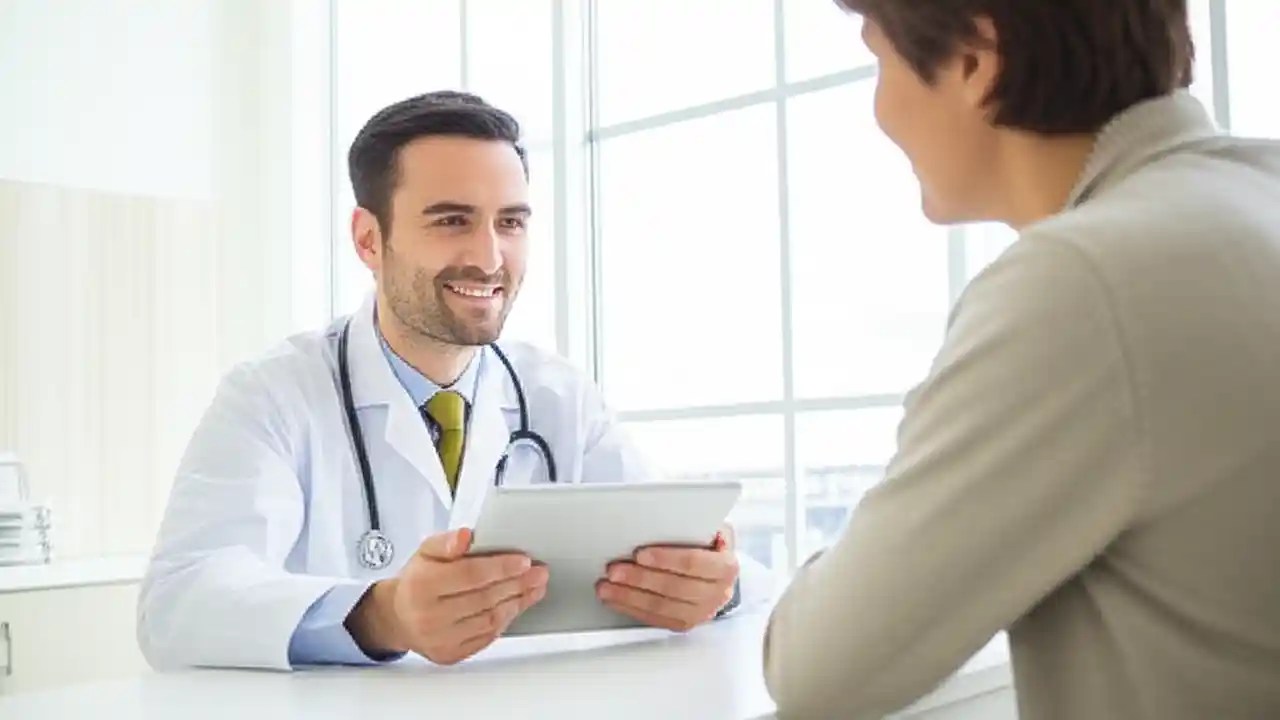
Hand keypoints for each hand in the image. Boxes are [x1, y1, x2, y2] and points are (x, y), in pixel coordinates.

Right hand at [346, 528, 548, 664]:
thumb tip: (466, 536)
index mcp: (422, 585)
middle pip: (484, 598)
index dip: (501, 567)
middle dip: (517, 584)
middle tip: (539, 573)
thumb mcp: (426, 552)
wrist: (399, 616)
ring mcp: (440, 639)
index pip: (470, 575)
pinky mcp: (450, 654)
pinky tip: (516, 605)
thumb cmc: (417, 581)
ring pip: (490, 620)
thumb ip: (447, 541)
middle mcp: (429, 615)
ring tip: (534, 588)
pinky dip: (506, 620)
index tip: (524, 561)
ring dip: (517, 602)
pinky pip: (487, 637)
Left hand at [596, 525, 738, 631]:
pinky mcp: (684, 623)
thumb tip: (665, 516)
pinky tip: (614, 599)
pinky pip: (655, 619)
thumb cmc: (708, 545)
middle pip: (673, 587)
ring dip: (629, 596)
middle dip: (639, 578)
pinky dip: (631, 609)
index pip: (693, 563)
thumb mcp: (709, 528)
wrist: (718, 571)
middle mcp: (717, 593)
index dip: (665, 558)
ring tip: (606, 586)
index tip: (639, 553)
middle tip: (613, 569)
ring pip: (661, 606)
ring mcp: (701, 612)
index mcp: (725, 566)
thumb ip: (693, 524)